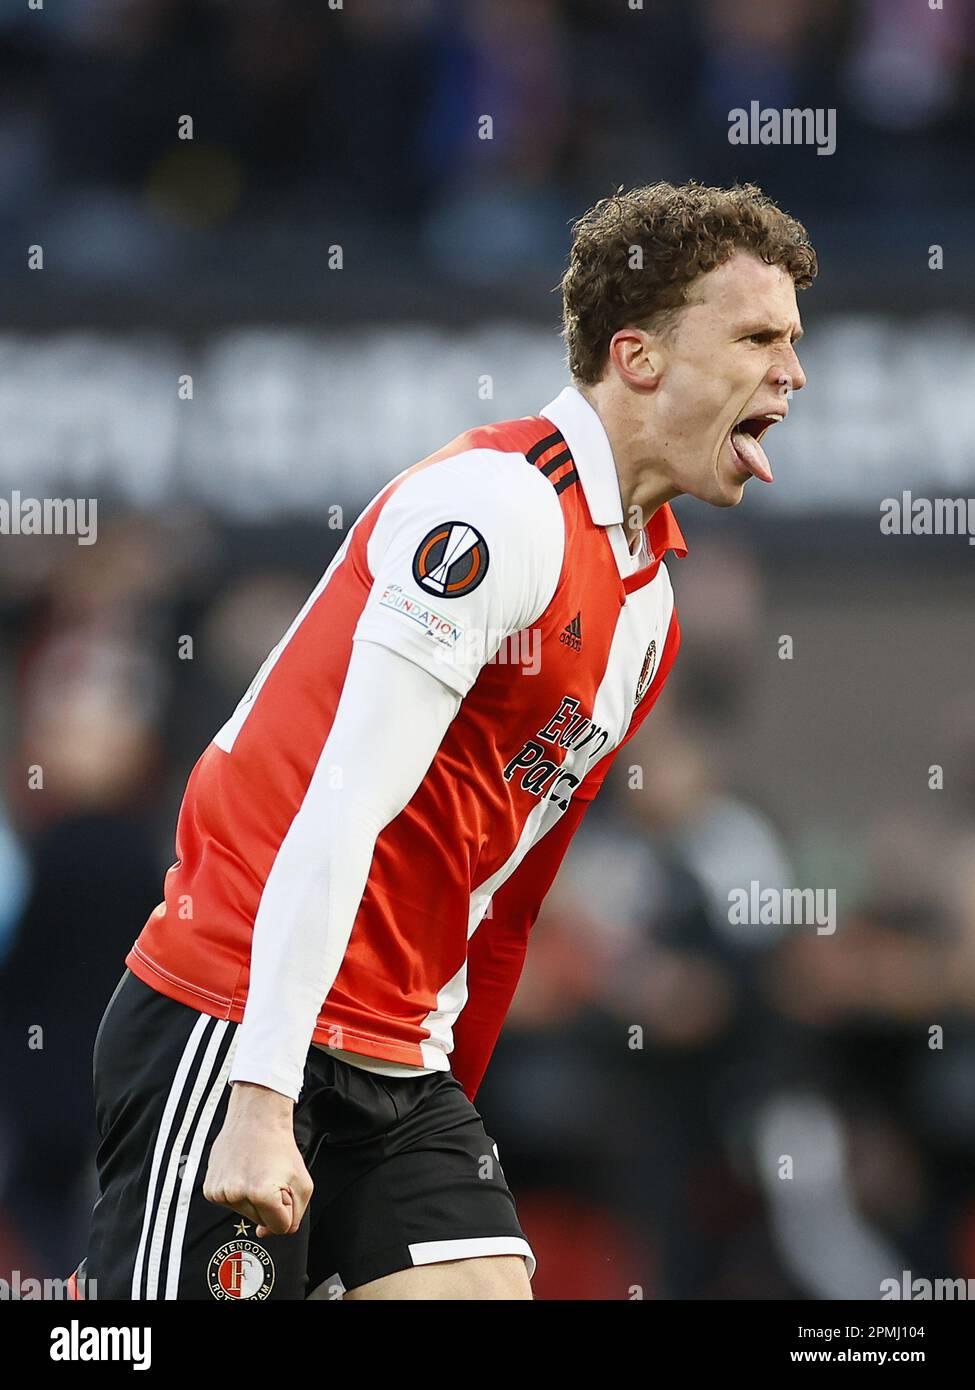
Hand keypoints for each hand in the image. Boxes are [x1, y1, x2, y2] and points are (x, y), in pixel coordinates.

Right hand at [203, 1082, 312, 1237]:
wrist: (256, 1117)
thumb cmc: (281, 1147)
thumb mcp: (303, 1182)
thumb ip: (296, 1215)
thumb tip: (267, 1232)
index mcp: (262, 1194)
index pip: (281, 1227)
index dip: (287, 1207)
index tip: (284, 1186)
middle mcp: (237, 1195)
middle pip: (261, 1222)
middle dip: (270, 1205)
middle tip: (270, 1176)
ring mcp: (220, 1193)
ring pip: (245, 1214)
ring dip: (253, 1199)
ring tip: (255, 1171)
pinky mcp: (209, 1189)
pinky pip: (230, 1204)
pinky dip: (239, 1193)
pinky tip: (242, 1172)